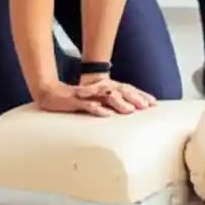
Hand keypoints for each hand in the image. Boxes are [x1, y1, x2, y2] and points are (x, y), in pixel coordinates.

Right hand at [35, 78, 152, 116]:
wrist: (50, 93)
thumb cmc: (76, 99)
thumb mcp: (96, 101)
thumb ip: (110, 104)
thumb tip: (126, 111)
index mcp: (106, 89)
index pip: (128, 90)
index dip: (141, 95)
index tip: (154, 103)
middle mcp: (100, 89)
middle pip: (122, 92)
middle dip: (135, 98)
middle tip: (147, 106)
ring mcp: (90, 94)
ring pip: (108, 97)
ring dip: (120, 104)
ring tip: (130, 111)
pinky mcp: (77, 100)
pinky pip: (89, 105)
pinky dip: (99, 109)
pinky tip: (107, 115)